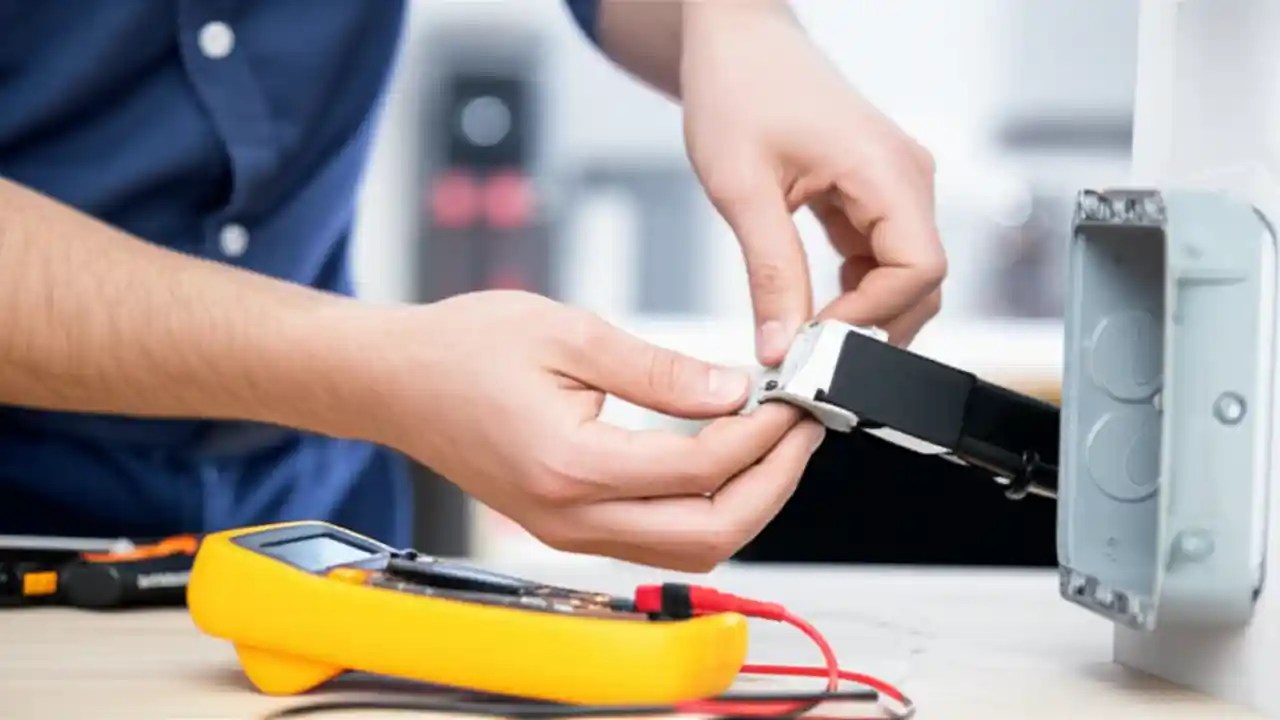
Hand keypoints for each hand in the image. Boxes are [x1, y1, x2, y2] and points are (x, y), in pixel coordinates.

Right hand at [355, 291, 824, 571]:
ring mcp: (567, 531)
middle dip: (772, 484)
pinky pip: (655, 537)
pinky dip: (704, 507)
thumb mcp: (569, 334)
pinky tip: (722, 460)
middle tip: (801, 430)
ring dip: (744, 502)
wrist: (395, 381)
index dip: (759, 436)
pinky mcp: (566, 526)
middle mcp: (570, 516)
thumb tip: (730, 391)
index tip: (788, 399)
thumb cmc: (462, 349)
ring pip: (686, 549)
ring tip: (775, 445)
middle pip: (707, 534)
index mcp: (570, 466)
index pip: (698, 471)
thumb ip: (658, 370)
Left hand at [680, 2, 946, 362]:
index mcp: (885, 169)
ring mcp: (894, 186)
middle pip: (923, 280)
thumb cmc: (740, 90)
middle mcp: (905, 177)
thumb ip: (769, 273)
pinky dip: (854, 288)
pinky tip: (813, 295)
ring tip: (805, 324)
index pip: (921, 269)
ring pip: (905, 275)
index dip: (874, 316)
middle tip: (810, 349)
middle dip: (873, 323)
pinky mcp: (874, 195)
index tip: (818, 340)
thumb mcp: (742, 189)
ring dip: (863, 308)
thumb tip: (781, 345)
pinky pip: (882, 258)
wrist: (736, 45)